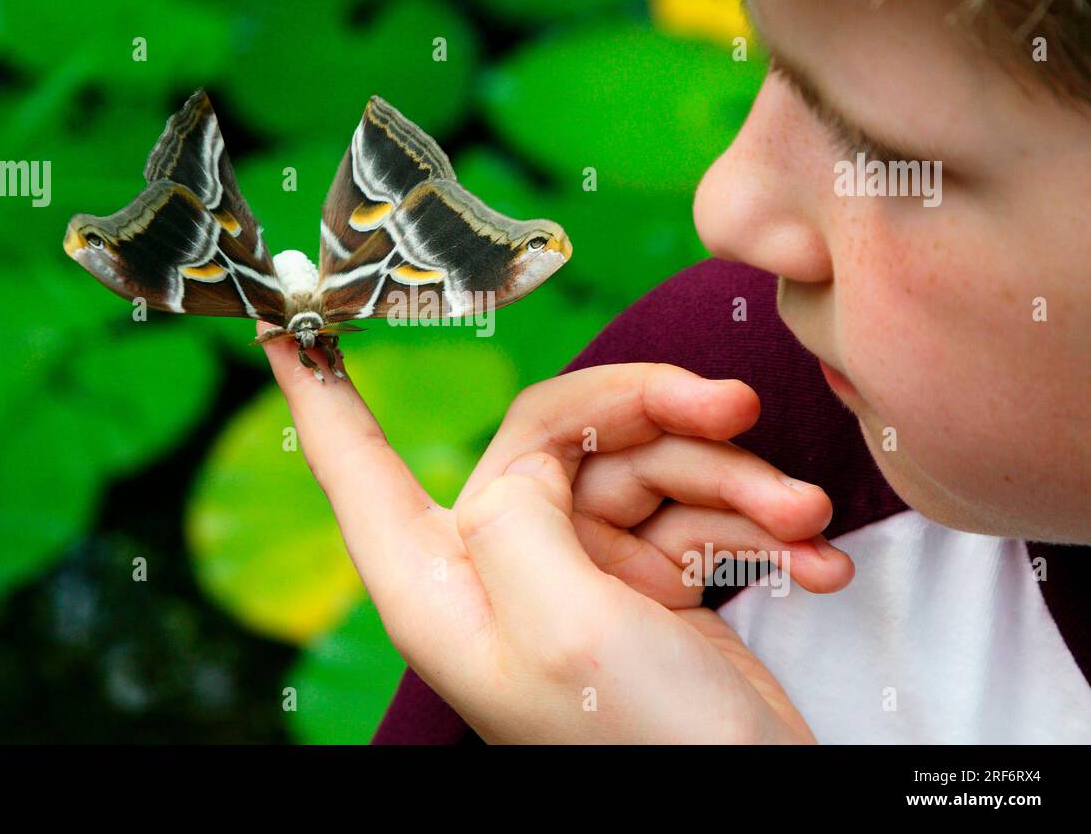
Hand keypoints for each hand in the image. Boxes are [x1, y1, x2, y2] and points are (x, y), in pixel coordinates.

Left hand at [260, 326, 851, 742]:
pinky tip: (812, 563)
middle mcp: (500, 570)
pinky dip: (754, 528)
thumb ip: (518, 516)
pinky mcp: (644, 589)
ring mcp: (574, 577)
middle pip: (557, 432)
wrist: (767, 815)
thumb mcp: (570, 628)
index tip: (286, 315)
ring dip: (734, 482)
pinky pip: (693, 517)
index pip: (358, 464)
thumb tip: (525, 458)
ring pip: (645, 466)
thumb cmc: (652, 750)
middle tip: (739, 409)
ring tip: (804, 521)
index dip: (315, 390)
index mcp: (443, 583)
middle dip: (663, 417)